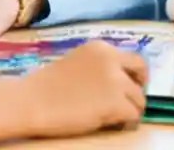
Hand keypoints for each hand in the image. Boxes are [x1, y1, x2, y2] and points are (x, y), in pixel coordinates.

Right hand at [21, 41, 147, 137]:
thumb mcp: (76, 63)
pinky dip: (127, 122)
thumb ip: (97, 66)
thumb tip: (115, 82)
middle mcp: (111, 59)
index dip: (133, 74)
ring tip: (117, 118)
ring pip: (139, 98)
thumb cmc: (45, 86)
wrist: (31, 101)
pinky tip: (116, 126)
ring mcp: (115, 81)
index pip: (132, 58)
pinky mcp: (115, 103)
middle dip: (139, 87)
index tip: (128, 85)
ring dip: (131, 108)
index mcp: (100, 48)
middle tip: (131, 102)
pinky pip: (134, 115)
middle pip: (142, 72)